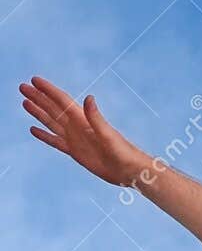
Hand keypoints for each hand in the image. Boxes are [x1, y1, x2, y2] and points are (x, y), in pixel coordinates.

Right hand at [19, 76, 147, 186]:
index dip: (48, 90)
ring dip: (38, 112)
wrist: (129, 170)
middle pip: (53, 108)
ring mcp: (75, 139)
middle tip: (22, 87)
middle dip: (38, 97)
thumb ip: (96, 117)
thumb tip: (88, 98)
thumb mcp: (108, 134)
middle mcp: (77, 127)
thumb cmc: (123, 152)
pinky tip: (33, 129)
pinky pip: (55, 141)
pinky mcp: (75, 152)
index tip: (34, 80)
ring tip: (25, 102)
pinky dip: (44, 135)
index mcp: (83, 120)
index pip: (61, 101)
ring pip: (51, 123)